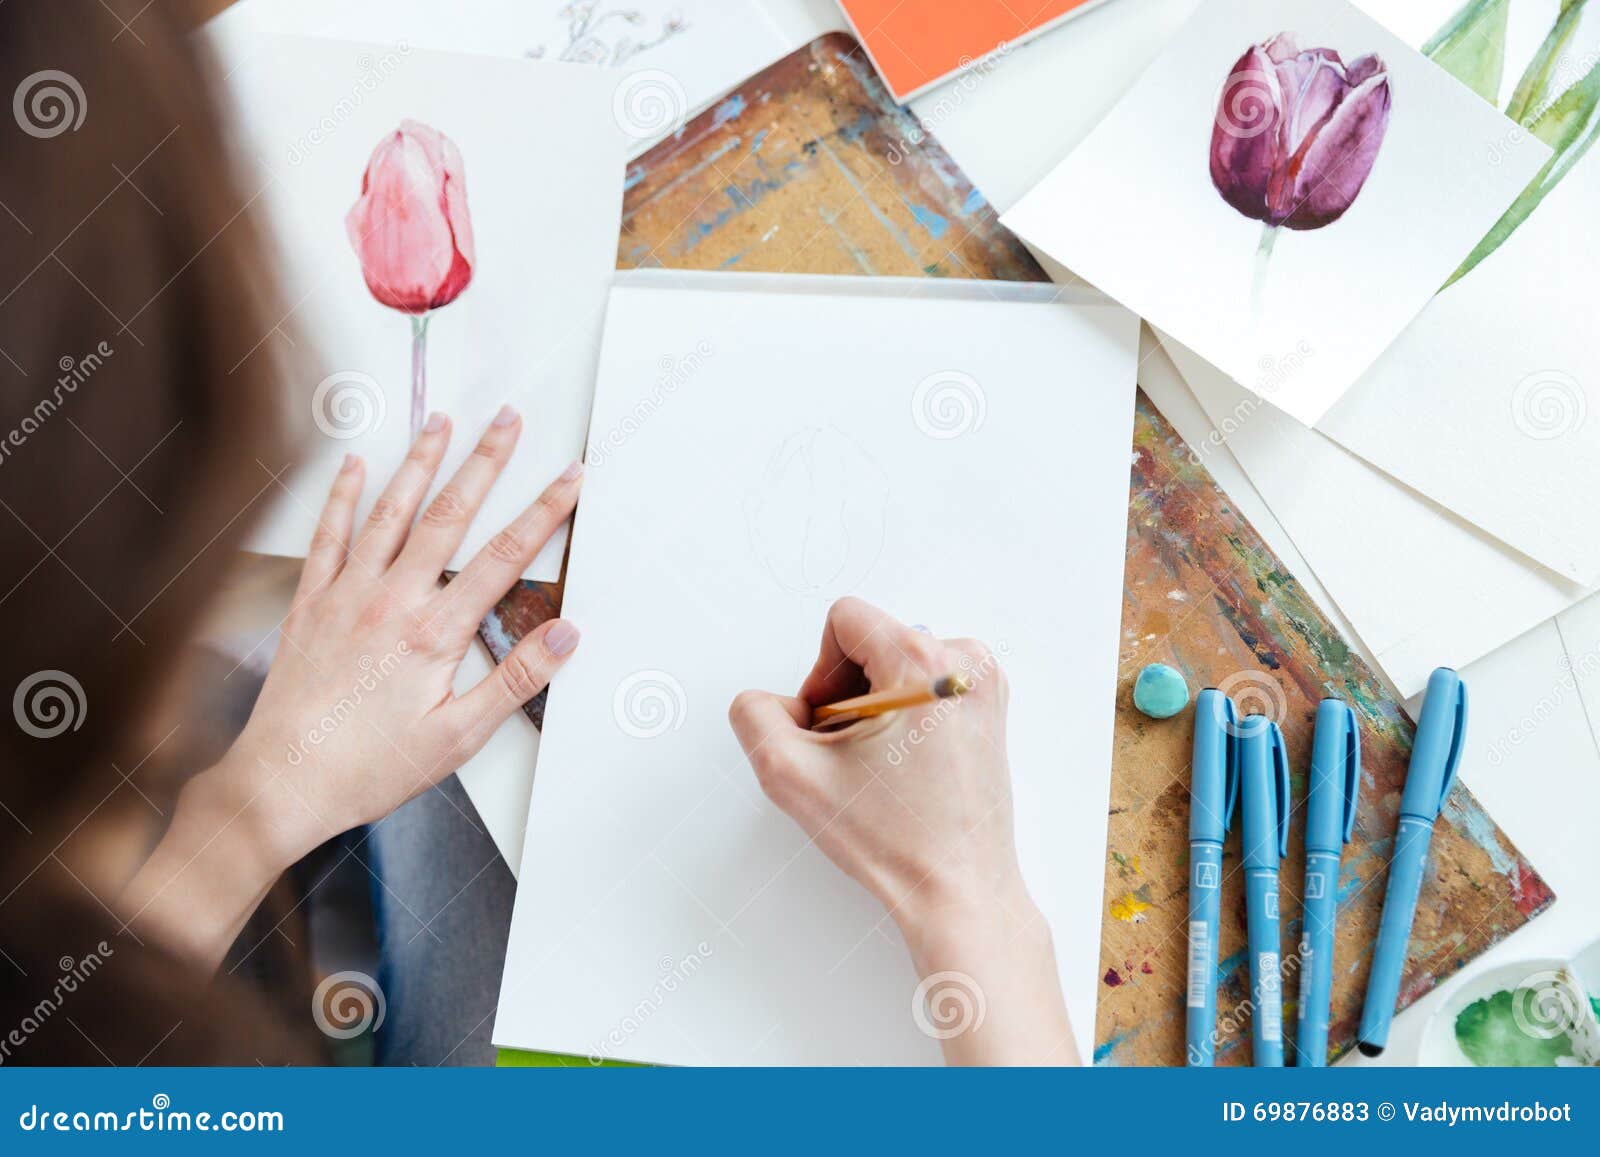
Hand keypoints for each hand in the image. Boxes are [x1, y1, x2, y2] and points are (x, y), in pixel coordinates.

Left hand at [218, 407, 581, 851]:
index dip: (543, 513)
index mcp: (434, 633)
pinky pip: (329, 534)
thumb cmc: (369, 768)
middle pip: (449, 515)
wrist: (283, 782)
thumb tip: (565, 634)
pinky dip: (342, 495)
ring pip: (390, 512)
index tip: (568, 477)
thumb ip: (515, 680)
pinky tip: (355, 464)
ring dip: (419, 462)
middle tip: (507, 419)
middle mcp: (391, 601)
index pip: (503, 558)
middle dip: (484, 461)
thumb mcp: (459, 736)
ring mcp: (346, 595)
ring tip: (442, 420)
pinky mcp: (310, 603)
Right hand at [727, 597, 1076, 1064]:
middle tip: (851, 754)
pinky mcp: (990, 708)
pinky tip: (903, 764)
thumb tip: (771, 702)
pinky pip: (927, 683)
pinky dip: (904, 714)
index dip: (820, 674)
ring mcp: (984, 685)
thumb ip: (754, 717)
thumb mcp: (790, 776)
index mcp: (924, 663)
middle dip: (847, 692)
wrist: (958, 890)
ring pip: (898, 662)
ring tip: (880, 763)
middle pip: (873, 640)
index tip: (830, 727)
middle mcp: (965, 663)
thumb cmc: (895, 841)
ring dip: (874, 704)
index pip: (845, 621)